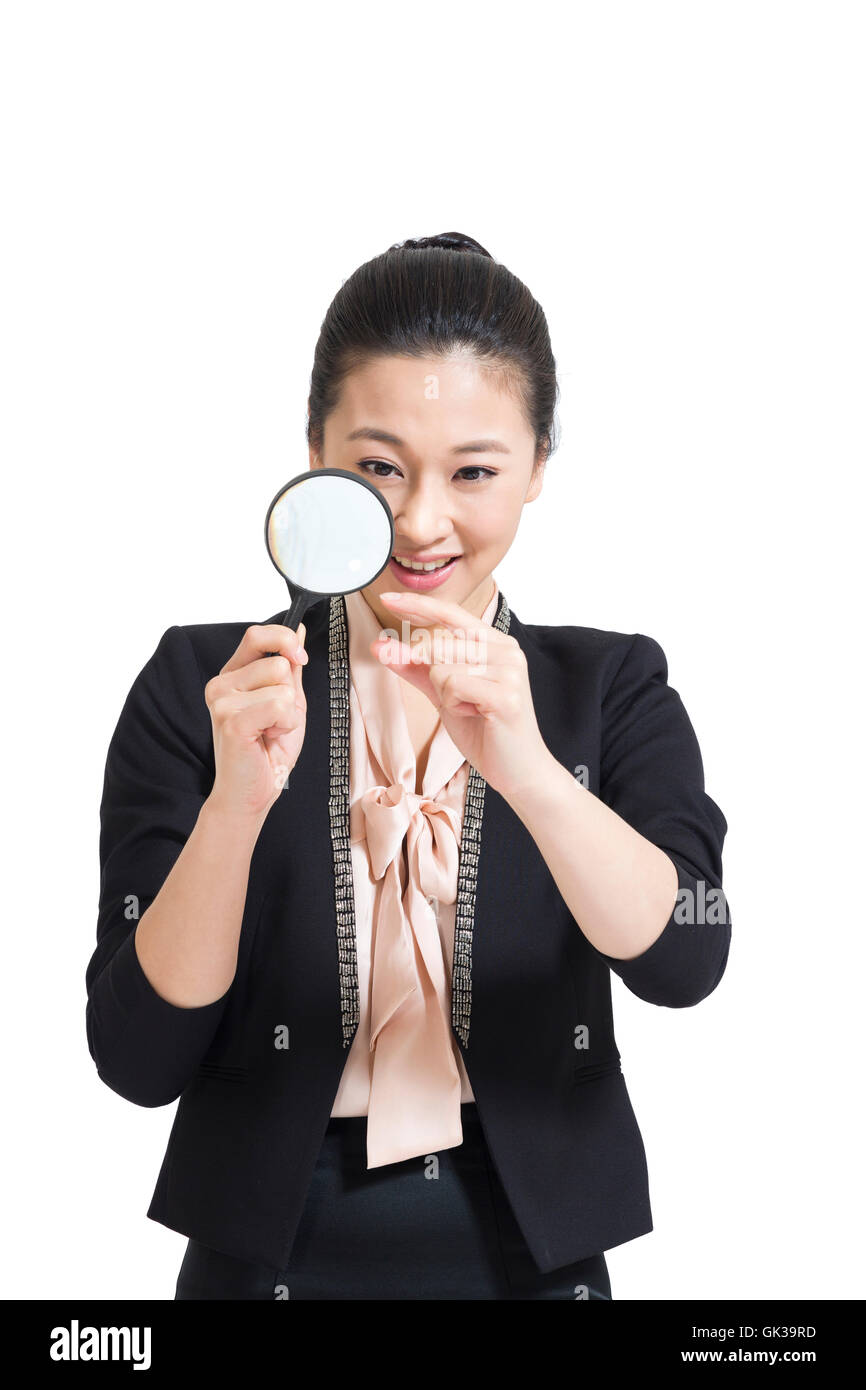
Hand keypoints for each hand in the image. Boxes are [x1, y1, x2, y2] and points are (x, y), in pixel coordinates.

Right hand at [205, 623, 307, 822]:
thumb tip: (297, 630)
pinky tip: (267, 738)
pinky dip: (285, 725)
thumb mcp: (287, 701)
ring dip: (288, 714)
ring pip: (283, 685)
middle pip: (279, 663)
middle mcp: (220, 684)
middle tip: (274, 721)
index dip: (285, 640)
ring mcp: (222, 702)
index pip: (257, 635)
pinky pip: (279, 705)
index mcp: (231, 675)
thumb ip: (290, 667)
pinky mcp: (231, 721)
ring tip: (270, 731)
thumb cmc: (268, 750)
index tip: (300, 658)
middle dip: (290, 695)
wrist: (253, 792)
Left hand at [373, 591, 552, 800]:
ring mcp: (509, 670)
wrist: (518, 770)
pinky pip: (452, 685)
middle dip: (432, 674)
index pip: (451, 613)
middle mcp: (506, 649)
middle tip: (460, 700)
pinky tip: (477, 714)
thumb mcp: (444, 693)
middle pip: (437, 643)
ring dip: (445, 694)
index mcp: (495, 643)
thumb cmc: (484, 730)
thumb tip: (380, 645)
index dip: (418, 605)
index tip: (388, 597)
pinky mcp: (505, 694)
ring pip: (441, 665)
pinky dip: (453, 704)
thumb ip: (416, 668)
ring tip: (472, 709)